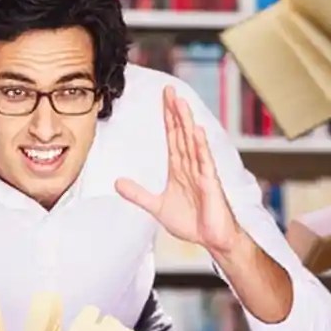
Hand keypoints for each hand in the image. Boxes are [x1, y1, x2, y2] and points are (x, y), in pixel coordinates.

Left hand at [114, 86, 243, 255]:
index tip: (164, 98)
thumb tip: (117, 183)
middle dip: (175, 111)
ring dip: (186, 122)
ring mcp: (202, 172)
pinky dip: (200, 146)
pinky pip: (205, 162)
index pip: (172, 137)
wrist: (212, 240)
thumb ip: (138, 194)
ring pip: (192, 142)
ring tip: (180, 103)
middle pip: (181, 133)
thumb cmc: (192, 222)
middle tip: (170, 90)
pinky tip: (197, 131)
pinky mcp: (210, 183)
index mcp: (179, 168)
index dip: (168, 117)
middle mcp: (191, 165)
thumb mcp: (158, 207)